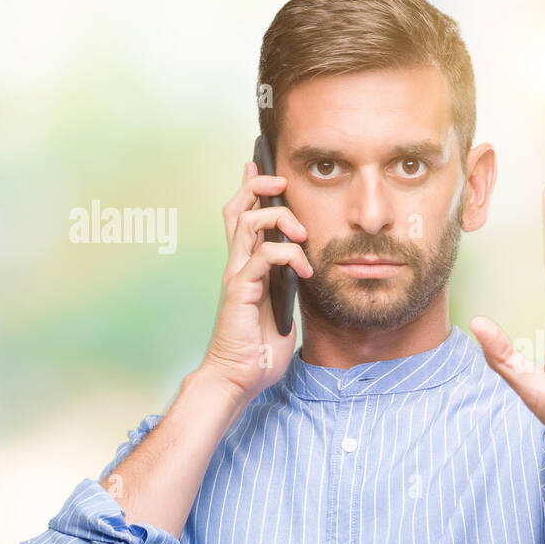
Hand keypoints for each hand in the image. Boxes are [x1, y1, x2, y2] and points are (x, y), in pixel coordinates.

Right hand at [200, 161, 313, 405]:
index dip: (249, 189)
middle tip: (280, 180)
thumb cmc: (260, 347)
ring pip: (246, 224)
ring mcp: (236, 276)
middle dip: (258, 186)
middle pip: (237, 210)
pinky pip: (262, 257)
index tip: (260, 166)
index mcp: (247, 267)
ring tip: (303, 234)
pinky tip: (304, 269)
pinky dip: (287, 255)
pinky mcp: (239, 291)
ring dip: (278, 218)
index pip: (242, 218)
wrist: (240, 377)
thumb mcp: (284, 308)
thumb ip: (290, 284)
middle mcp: (237, 265)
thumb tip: (308, 267)